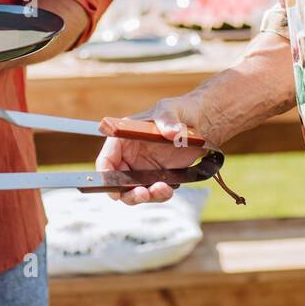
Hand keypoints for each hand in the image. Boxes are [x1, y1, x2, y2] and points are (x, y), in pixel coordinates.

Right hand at [95, 96, 209, 204]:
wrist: (199, 124)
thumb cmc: (179, 111)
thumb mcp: (171, 109)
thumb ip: (168, 119)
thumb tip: (172, 132)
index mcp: (124, 137)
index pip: (106, 159)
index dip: (105, 176)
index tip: (114, 189)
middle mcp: (129, 155)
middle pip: (117, 182)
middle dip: (128, 192)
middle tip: (143, 193)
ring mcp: (142, 168)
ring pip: (135, 191)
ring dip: (146, 196)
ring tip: (163, 189)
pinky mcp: (157, 177)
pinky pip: (152, 192)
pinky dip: (159, 195)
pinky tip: (168, 188)